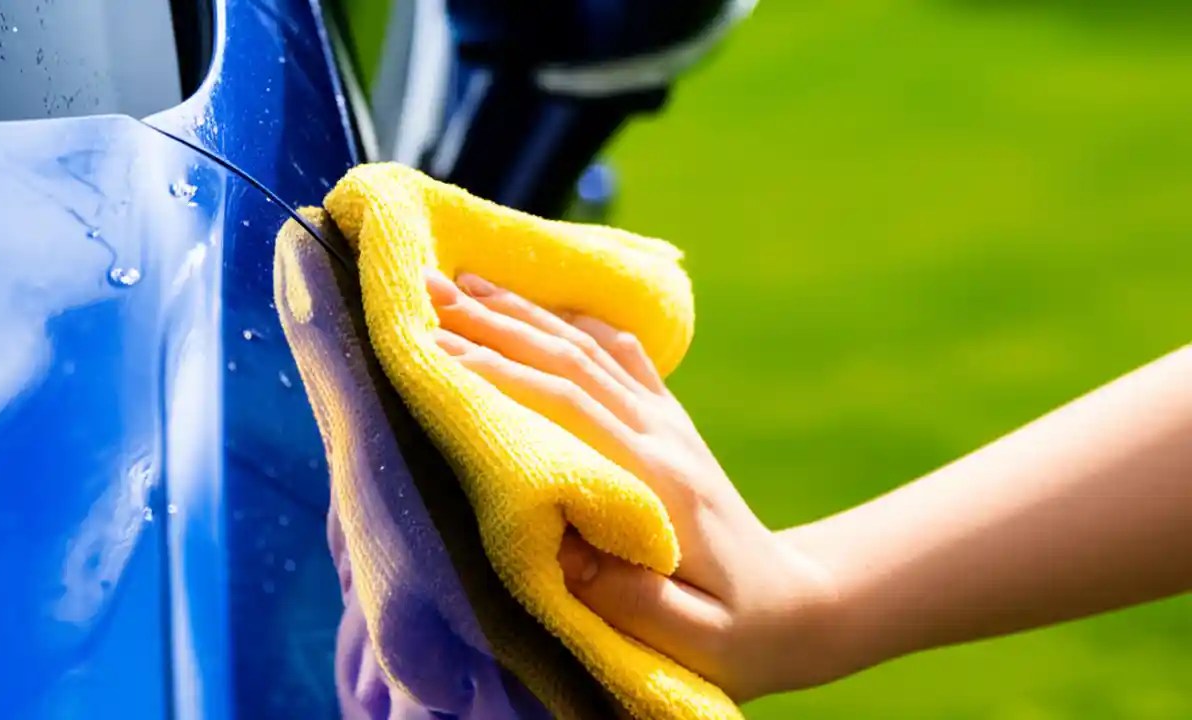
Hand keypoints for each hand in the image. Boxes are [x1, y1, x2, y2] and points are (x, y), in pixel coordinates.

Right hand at [426, 270, 843, 700]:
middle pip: (571, 360)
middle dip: (496, 322)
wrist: (798, 604)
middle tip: (428, 289)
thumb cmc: (738, 631)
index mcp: (660, 482)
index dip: (503, 373)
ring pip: (590, 347)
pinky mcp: (671, 423)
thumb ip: (632, 597)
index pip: (570, 408)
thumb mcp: (693, 636)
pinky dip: (577, 322)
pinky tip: (542, 305)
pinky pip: (622, 355)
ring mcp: (670, 423)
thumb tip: (561, 552)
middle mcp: (663, 436)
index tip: (438, 350)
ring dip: (525, 311)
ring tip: (463, 281)